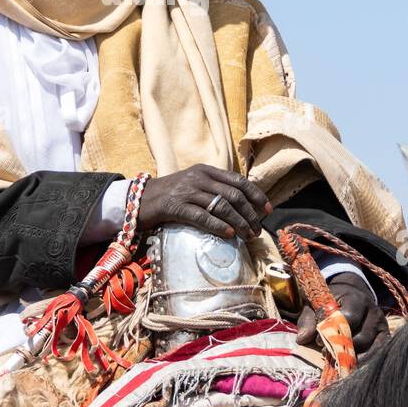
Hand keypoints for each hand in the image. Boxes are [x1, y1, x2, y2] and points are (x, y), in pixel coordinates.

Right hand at [137, 164, 271, 239]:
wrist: (140, 199)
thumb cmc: (171, 195)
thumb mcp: (194, 184)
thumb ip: (215, 188)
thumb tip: (243, 204)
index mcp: (206, 170)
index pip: (238, 181)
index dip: (256, 195)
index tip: (267, 210)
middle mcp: (198, 177)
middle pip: (233, 195)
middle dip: (250, 214)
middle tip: (258, 230)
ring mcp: (186, 191)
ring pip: (222, 206)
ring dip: (239, 223)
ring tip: (248, 235)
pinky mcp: (175, 207)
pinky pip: (202, 216)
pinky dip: (219, 226)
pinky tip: (229, 235)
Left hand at [297, 271, 387, 363]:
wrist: (351, 295)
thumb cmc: (331, 301)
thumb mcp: (316, 304)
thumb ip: (308, 319)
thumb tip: (302, 339)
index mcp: (357, 299)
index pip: (349, 318)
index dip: (333, 333)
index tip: (318, 341)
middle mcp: (374, 312)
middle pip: (361, 338)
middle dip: (342, 349)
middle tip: (327, 354)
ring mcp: (382, 326)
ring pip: (371, 349)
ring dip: (353, 358)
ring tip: (338, 361)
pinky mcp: (385, 337)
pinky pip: (378, 353)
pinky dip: (365, 361)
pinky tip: (351, 365)